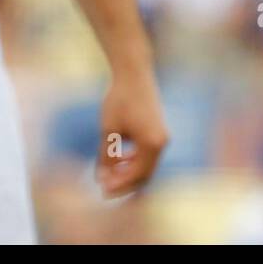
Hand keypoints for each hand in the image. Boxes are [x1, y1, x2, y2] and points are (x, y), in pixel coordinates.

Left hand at [96, 69, 167, 198]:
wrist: (134, 73)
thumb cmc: (120, 99)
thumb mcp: (109, 130)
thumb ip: (106, 156)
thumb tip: (101, 178)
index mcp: (152, 144)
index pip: (137, 175)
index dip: (119, 185)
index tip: (102, 190)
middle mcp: (161, 142)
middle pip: (145, 174)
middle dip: (125, 183)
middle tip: (104, 189)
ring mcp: (161, 137)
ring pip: (146, 165)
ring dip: (129, 172)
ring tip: (109, 173)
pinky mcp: (158, 131)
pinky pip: (147, 154)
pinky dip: (134, 160)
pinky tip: (119, 157)